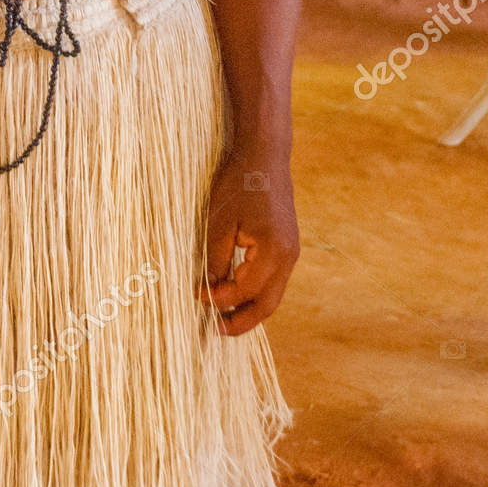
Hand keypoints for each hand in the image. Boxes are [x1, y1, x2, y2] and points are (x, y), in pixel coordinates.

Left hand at [197, 147, 298, 336]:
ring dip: (249, 309)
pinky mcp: (287, 246)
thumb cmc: (238, 184)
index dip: (219, 299)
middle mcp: (289, 257)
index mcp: (274, 251)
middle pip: (268, 305)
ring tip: (223, 317)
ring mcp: (291, 252)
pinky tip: (235, 291)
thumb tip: (208, 291)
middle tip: (215, 331)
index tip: (196, 297)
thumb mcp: (219, 222)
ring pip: (273, 295)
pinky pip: (273, 279)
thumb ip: (216, 260)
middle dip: (242, 322)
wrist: (263, 155)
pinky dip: (255, 292)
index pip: (245, 291)